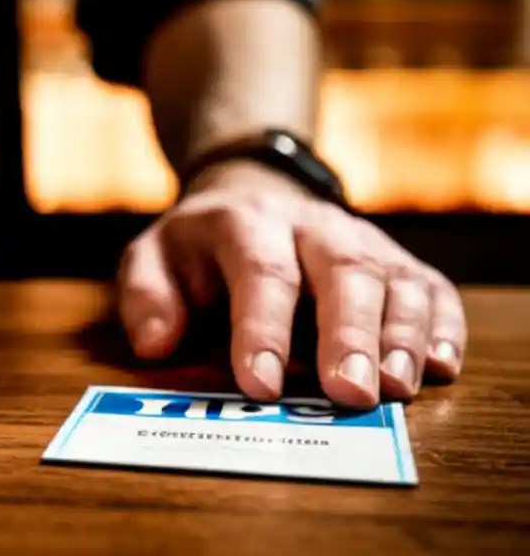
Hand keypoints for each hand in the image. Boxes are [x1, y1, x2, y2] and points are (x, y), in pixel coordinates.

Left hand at [116, 161, 465, 407]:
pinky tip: (441, 367)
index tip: (260, 385)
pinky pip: (432, 288)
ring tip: (397, 388)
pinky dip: (444, 327)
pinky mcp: (399, 262)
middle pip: (343, 271)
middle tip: (351, 394)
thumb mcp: (152, 258)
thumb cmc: (199, 248)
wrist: (251, 194)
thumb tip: (155, 344)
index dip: (262, 330)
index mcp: (246, 224)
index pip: (261, 272)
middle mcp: (312, 226)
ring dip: (401, 336)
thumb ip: (146, 296)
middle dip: (348, 334)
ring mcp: (362, 241)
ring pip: (396, 280)